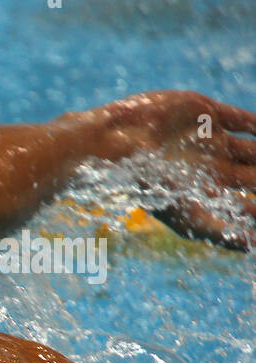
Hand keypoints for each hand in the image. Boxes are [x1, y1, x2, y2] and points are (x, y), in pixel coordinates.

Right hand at [98, 90, 255, 249]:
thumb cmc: (150, 185)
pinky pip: (244, 120)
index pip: (250, 203)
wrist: (119, 144)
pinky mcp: (206, 114)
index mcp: (208, 193)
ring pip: (255, 149)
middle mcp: (212, 168)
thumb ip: (222, 232)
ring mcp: (210, 141)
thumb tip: (249, 248)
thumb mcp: (188, 215)